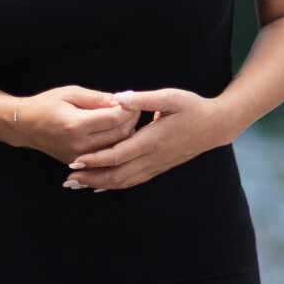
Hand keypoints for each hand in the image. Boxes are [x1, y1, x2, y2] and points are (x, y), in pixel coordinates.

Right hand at [14, 86, 139, 162]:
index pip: (114, 119)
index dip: (129, 109)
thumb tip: (121, 101)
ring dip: (126, 134)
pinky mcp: (78, 163)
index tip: (134, 101)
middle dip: (131, 121)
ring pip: (115, 148)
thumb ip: (97, 98)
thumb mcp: (71, 93)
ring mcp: (79, 157)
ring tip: (128, 120)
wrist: (24, 125)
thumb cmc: (46, 104)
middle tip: (136, 109)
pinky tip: (116, 133)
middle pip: (119, 135)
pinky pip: (104, 156)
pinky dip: (114, 144)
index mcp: (76, 124)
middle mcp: (79, 144)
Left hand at [64, 87, 223, 189]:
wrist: (216, 126)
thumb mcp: (170, 97)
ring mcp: (156, 166)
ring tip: (77, 185)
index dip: (96, 160)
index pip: (119, 155)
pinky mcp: (158, 168)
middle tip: (68, 180)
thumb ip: (143, 99)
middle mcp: (152, 158)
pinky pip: (132, 181)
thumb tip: (118, 98)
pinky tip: (99, 186)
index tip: (75, 161)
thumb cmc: (193, 107)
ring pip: (123, 181)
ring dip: (99, 184)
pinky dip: (113, 185)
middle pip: (117, 175)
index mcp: (153, 140)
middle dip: (90, 178)